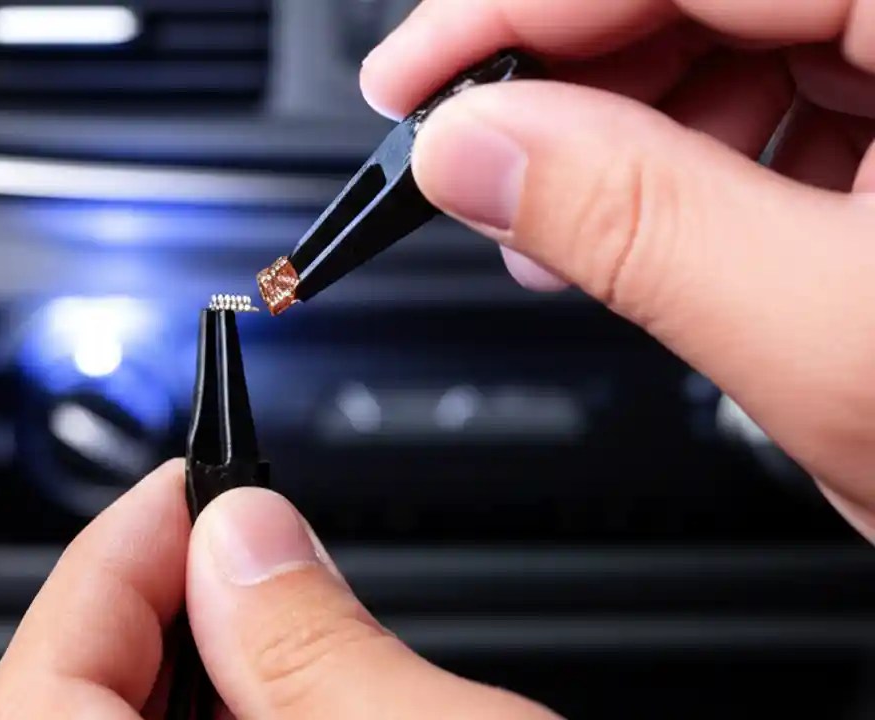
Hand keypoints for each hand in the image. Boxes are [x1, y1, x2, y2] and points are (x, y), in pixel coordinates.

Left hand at [0, 460, 560, 718]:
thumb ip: (316, 643)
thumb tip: (244, 532)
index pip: (44, 678)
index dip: (115, 555)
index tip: (187, 483)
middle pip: (74, 700)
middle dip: (169, 602)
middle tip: (252, 535)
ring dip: (209, 667)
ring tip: (292, 613)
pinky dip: (243, 714)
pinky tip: (303, 694)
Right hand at [361, 1, 874, 537]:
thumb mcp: (835, 341)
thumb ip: (638, 223)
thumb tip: (469, 151)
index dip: (504, 10)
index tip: (404, 88)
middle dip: (557, 80)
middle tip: (467, 169)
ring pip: (731, 34)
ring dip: (619, 127)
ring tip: (563, 230)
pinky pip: (786, 86)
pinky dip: (692, 156)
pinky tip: (656, 232)